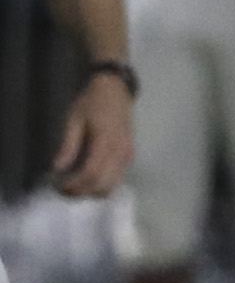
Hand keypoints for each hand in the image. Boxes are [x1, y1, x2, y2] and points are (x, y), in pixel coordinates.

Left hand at [50, 71, 132, 198]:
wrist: (116, 90)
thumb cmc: (92, 102)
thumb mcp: (74, 119)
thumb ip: (68, 145)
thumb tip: (58, 168)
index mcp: (105, 141)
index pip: (91, 173)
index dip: (76, 185)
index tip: (61, 187)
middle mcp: (120, 152)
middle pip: (103, 184)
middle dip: (84, 192)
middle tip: (67, 191)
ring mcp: (127, 155)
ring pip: (113, 185)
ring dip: (94, 191)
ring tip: (77, 187)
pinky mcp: (130, 155)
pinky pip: (118, 178)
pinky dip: (104, 184)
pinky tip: (90, 180)